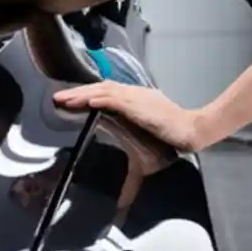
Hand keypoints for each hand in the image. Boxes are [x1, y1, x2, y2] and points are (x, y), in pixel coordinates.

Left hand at [53, 81, 218, 151]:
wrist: (194, 131)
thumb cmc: (171, 135)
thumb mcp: (142, 135)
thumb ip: (127, 140)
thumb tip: (115, 162)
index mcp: (133, 98)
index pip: (103, 92)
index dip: (84, 94)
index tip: (66, 100)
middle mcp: (133, 93)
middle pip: (99, 88)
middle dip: (77, 93)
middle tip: (57, 98)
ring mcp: (137, 98)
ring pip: (104, 92)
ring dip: (83, 95)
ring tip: (65, 100)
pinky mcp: (142, 106)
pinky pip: (118, 100)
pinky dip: (103, 99)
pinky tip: (89, 102)